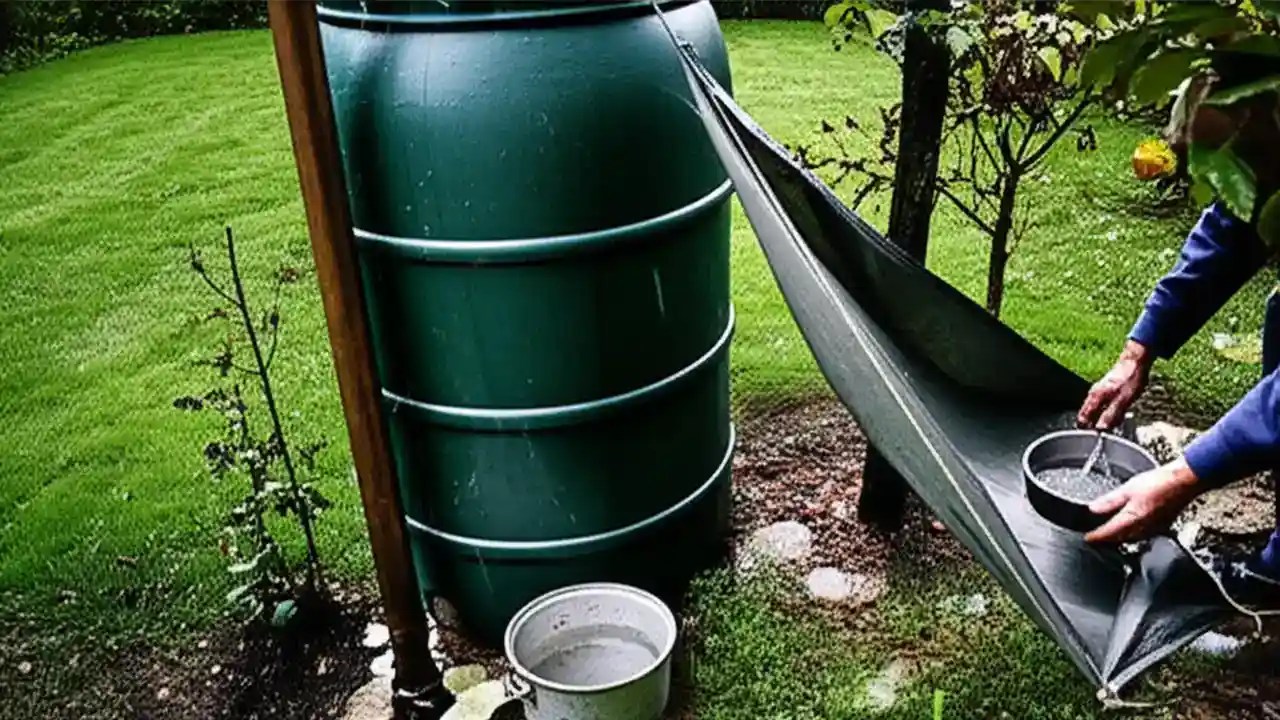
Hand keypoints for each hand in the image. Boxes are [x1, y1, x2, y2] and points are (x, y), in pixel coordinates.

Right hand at [1077, 340, 1153, 429]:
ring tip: (1116, 422)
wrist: (1135, 361)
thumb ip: (1111, 415)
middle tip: (1109, 431)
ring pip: (1094, 410)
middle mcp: (1093, 394)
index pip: (1082, 418)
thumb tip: (1101, 428)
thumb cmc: (1130, 379)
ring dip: (1102, 418)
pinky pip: (1101, 404)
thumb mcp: (1124, 400)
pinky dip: (1106, 411)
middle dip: (1095, 425)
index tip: (1096, 436)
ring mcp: (1098, 391)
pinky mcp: (1104, 389)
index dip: (1087, 429)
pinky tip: (1117, 413)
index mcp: (1095, 397)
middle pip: (1087, 415)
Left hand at [1084, 459, 1201, 543]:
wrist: (1186, 481)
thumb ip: (1110, 500)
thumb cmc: (1161, 482)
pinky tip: (1131, 526)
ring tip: (1109, 533)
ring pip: (1132, 538)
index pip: (1109, 534)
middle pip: (1120, 539)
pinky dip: (1133, 533)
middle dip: (1107, 540)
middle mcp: (1144, 528)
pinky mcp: (1162, 525)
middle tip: (1095, 537)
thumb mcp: (1128, 488)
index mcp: (1133, 519)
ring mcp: (1154, 528)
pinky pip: (1143, 534)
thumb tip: (1093, 508)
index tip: (1087, 539)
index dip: (1096, 537)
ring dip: (1120, 538)